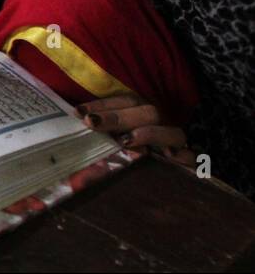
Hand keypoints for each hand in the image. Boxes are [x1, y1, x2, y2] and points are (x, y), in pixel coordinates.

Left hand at [76, 95, 196, 165]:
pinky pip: (192, 156)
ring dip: (148, 133)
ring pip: (172, 131)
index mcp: (147, 113)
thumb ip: (108, 132)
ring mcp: (182, 142)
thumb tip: (80, 127)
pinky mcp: (195, 162)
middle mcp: (166, 123)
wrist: (191, 173)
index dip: (103, 104)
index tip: (78, 112)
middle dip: (117, 116)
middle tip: (92, 122)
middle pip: (146, 112)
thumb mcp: (125, 138)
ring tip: (125, 140)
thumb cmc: (145, 154)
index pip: (126, 101)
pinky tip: (170, 156)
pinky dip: (182, 155)